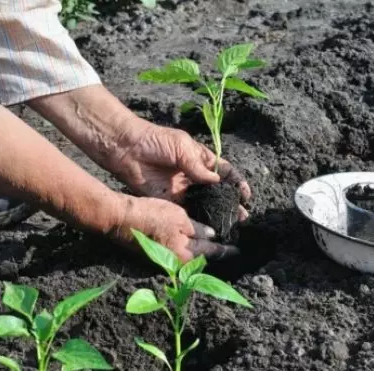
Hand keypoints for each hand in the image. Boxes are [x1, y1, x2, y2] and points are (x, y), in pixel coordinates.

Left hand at [111, 121, 250, 219]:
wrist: (127, 149)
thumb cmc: (156, 141)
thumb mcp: (182, 147)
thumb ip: (199, 166)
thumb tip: (217, 181)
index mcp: (201, 159)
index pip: (224, 172)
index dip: (237, 182)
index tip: (246, 194)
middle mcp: (194, 175)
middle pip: (218, 191)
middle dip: (231, 202)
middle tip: (243, 216)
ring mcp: (183, 189)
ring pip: (205, 203)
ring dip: (218, 213)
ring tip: (232, 224)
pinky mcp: (170, 200)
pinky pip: (188, 211)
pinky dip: (199, 218)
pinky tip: (210, 226)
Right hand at [112, 196, 239, 262]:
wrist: (118, 219)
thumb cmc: (149, 216)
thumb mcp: (179, 217)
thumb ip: (198, 228)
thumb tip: (212, 235)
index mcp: (185, 255)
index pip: (212, 252)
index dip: (226, 250)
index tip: (238, 250)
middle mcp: (176, 262)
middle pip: (201, 258)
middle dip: (214, 252)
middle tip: (228, 245)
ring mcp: (164, 260)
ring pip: (189, 255)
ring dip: (200, 250)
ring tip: (213, 242)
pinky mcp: (155, 254)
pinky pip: (177, 252)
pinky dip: (186, 247)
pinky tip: (190, 239)